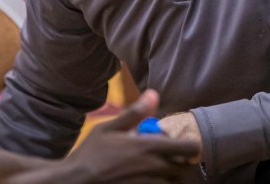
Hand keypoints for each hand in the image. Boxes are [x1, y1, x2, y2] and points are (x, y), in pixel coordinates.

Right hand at [63, 90, 198, 182]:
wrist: (76, 181)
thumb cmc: (91, 153)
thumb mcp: (109, 128)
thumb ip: (135, 113)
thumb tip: (154, 94)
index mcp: (148, 148)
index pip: (188, 148)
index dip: (192, 145)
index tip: (185, 142)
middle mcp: (153, 168)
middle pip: (186, 169)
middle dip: (184, 162)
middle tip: (175, 156)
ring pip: (175, 183)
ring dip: (174, 176)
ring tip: (163, 168)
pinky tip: (150, 178)